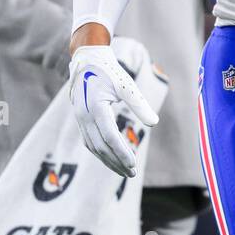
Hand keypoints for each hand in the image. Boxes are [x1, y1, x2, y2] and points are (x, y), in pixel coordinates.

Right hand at [69, 41, 158, 177]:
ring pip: (93, 147)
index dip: (122, 153)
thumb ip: (139, 104)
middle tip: (131, 173)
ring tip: (124, 171)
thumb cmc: (109, 71)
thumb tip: (154, 123)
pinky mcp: (81, 120)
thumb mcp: (126, 85)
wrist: (87, 61)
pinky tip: (112, 160)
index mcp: (95, 107)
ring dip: (108, 161)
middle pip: (101, 147)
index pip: (110, 137)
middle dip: (116, 162)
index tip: (133, 165)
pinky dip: (101, 153)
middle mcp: (84, 116)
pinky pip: (89, 142)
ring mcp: (80, 119)